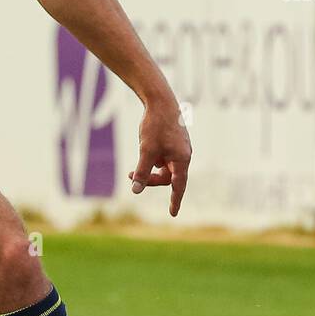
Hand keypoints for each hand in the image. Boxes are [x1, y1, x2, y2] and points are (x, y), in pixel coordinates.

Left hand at [129, 99, 191, 217]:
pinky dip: (152, 158)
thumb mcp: (146, 151)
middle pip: (167, 177)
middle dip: (149, 179)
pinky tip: (144, 147)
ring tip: (134, 164)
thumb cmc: (156, 126)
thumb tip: (136, 191)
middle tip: (130, 175)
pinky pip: (162, 157)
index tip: (173, 214)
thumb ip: (142, 171)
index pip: (179, 186)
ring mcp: (179, 148)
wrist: (160, 101)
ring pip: (163, 167)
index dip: (175, 200)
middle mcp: (183, 155)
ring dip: (149, 168)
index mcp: (182, 159)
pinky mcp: (173, 142)